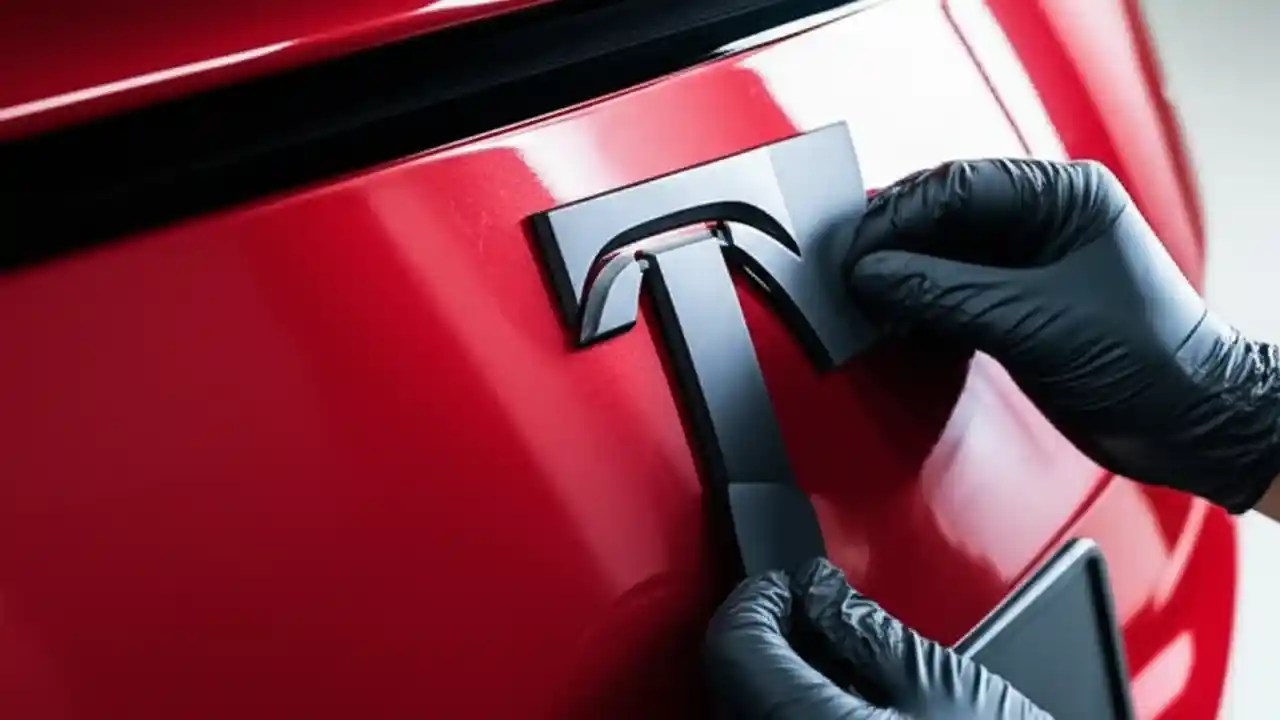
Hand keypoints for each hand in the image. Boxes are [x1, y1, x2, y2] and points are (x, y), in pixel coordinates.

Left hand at [704, 558, 1049, 718]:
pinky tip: (836, 702)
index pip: (735, 644)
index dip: (759, 598)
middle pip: (734, 682)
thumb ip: (863, 627)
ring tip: (829, 655)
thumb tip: (817, 590)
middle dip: (768, 635)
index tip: (788, 584)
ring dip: (776, 677)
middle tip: (809, 608)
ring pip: (748, 713)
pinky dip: (791, 711)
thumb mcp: (939, 685)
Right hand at [847, 159, 1279, 512]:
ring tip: (861, 296)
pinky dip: (917, 303)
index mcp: (1063, 195)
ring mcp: (1028, 263)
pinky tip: (891, 316)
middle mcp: (1043, 220)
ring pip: (941, 253)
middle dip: (892, 243)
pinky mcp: (1016, 304)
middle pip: (943, 216)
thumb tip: (872, 275)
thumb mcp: (1031, 321)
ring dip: (900, 275)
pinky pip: (950, 290)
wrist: (1187, 424)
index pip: (958, 186)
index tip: (857, 251)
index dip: (898, 217)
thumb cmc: (1148, 361)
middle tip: (847, 273)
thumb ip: (943, 293)